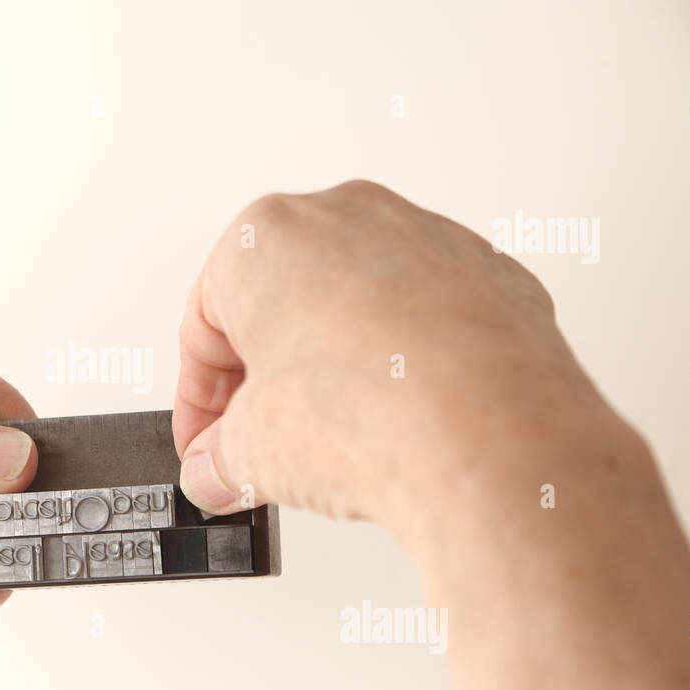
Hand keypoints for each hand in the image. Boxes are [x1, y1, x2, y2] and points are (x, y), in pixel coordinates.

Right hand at [174, 179, 612, 537]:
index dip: (197, 402)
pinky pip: (430, 322)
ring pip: (359, 307)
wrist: (492, 436)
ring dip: (339, 369)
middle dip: (268, 380)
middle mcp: (348, 217)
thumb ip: (218, 460)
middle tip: (262, 446)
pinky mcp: (491, 277)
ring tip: (339, 441)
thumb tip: (219, 471)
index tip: (205, 445)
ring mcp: (427, 240)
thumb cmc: (373, 410)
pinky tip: (404, 423)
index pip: (204, 327)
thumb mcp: (251, 453)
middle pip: (282, 306)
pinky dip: (411, 365)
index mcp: (267, 235)